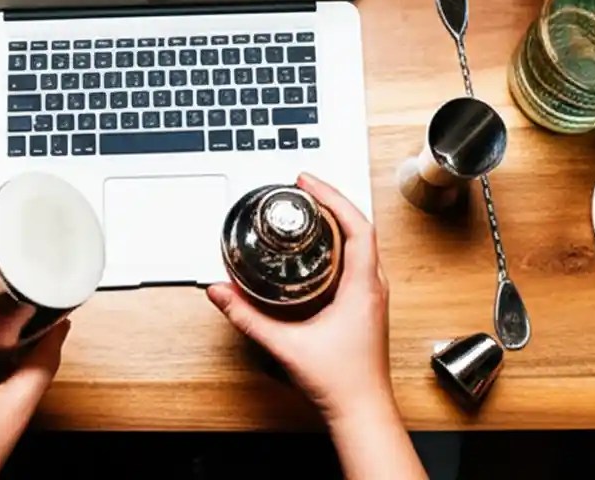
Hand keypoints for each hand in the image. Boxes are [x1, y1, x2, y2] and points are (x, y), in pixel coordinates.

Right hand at [207, 173, 393, 422]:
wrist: (362, 411)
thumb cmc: (340, 383)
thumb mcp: (284, 344)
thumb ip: (247, 317)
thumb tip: (220, 293)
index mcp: (362, 287)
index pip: (357, 225)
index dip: (333, 196)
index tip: (309, 182)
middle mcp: (374, 287)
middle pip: (361, 228)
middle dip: (332, 202)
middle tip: (305, 189)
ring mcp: (373, 298)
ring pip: (362, 246)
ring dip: (339, 222)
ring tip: (312, 210)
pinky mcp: (367, 308)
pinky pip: (359, 262)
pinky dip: (341, 245)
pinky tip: (321, 249)